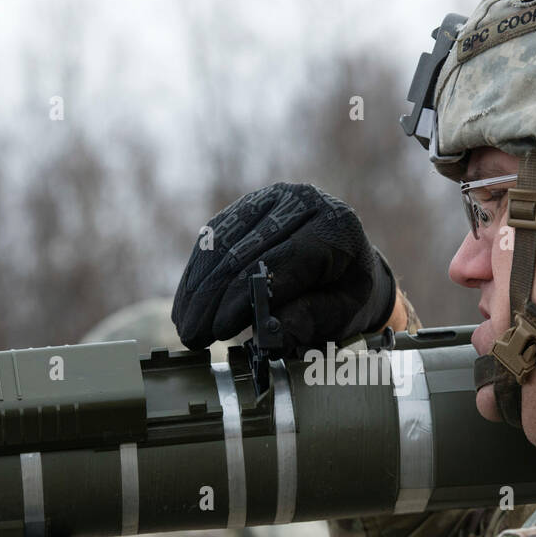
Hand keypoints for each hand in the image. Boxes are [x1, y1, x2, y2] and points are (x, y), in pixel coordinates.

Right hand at [173, 183, 395, 355]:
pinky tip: (186, 303)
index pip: (281, 260)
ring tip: (185, 326)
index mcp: (336, 228)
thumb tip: (266, 339)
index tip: (220, 330)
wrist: (350, 265)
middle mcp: (304, 201)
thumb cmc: (345, 296)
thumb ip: (306, 322)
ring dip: (197, 287)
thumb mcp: (339, 316)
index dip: (244, 296)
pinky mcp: (249, 205)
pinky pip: (213, 236)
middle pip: (244, 248)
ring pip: (221, 240)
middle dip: (213, 297)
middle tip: (193, 335)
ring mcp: (273, 197)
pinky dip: (196, 272)